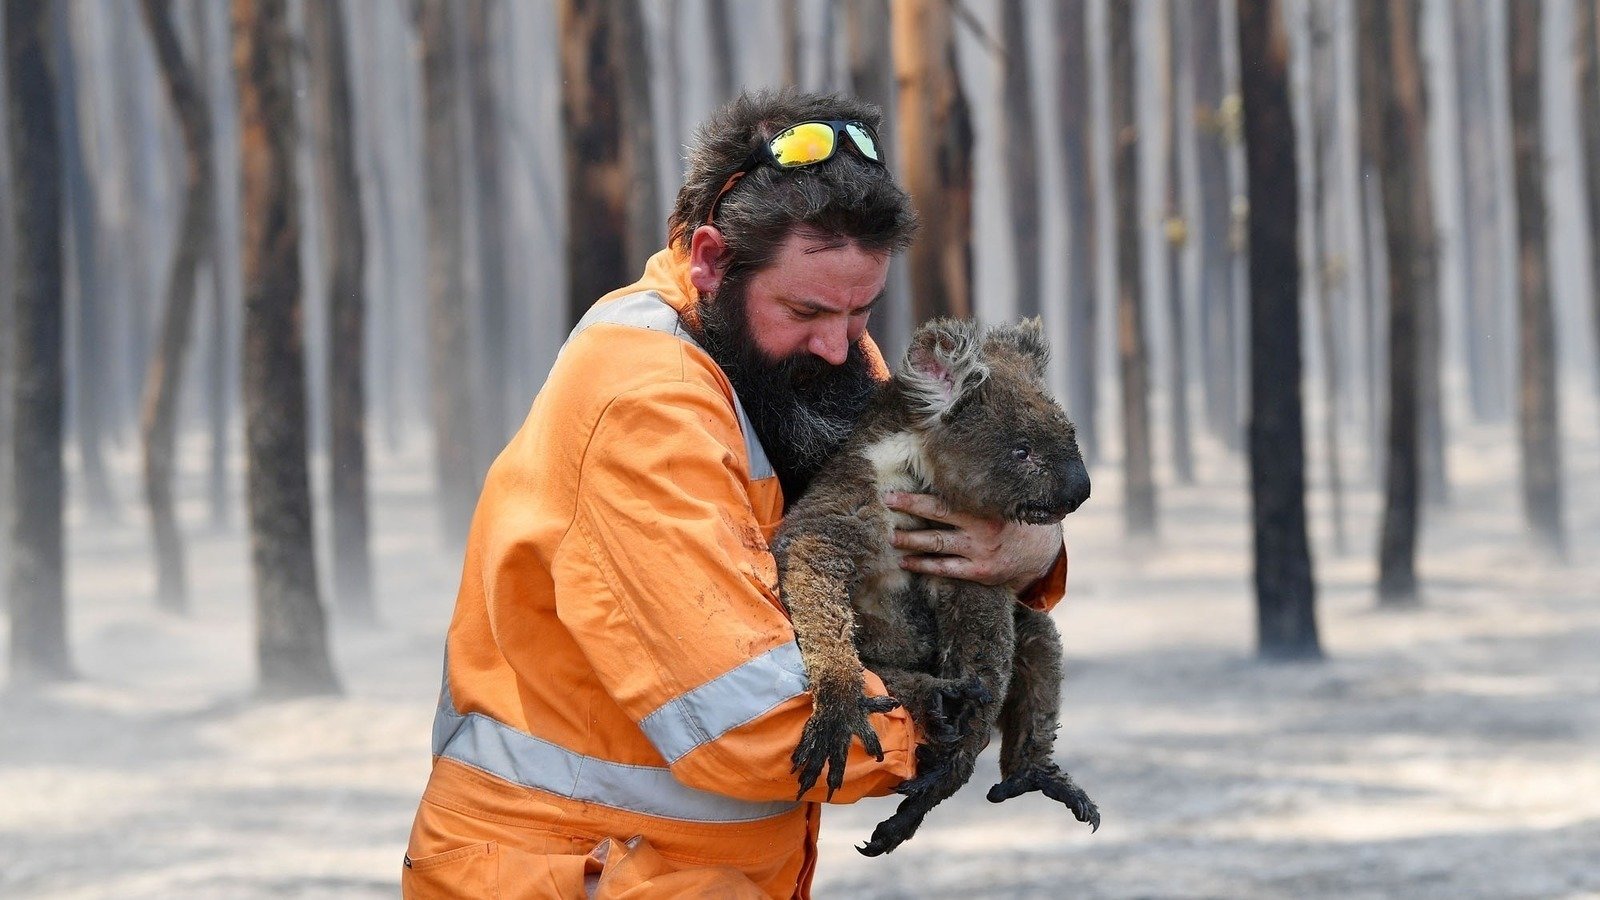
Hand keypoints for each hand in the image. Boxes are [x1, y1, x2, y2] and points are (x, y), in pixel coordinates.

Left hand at [884, 492, 1063, 592]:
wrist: (1041, 552)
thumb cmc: (1014, 518)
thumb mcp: (1003, 499)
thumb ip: (979, 489)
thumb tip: (946, 465)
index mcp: (987, 506)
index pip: (946, 498)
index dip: (917, 496)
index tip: (893, 491)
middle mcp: (982, 528)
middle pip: (938, 517)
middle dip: (910, 509)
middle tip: (886, 503)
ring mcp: (980, 552)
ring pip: (938, 545)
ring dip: (911, 540)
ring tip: (891, 537)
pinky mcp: (979, 572)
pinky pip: (946, 569)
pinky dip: (923, 565)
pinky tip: (906, 561)